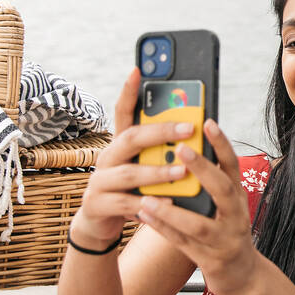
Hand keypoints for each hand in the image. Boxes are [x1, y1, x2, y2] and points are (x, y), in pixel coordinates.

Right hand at [68, 69, 193, 250]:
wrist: (102, 224)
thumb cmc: (132, 190)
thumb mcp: (145, 168)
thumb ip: (161, 152)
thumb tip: (196, 130)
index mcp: (120, 144)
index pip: (123, 112)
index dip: (129, 91)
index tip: (138, 70)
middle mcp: (107, 157)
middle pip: (131, 138)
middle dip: (162, 132)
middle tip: (189, 129)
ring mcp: (99, 181)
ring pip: (129, 172)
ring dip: (158, 171)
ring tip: (182, 171)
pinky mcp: (98, 205)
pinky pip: (125, 203)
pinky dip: (148, 203)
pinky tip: (169, 203)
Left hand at [137, 120, 262, 294]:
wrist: (243, 274)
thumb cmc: (227, 232)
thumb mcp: (226, 206)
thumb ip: (210, 184)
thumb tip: (183, 151)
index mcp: (239, 197)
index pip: (233, 166)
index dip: (222, 144)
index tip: (207, 122)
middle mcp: (237, 216)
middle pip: (223, 190)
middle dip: (203, 169)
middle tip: (182, 150)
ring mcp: (226, 240)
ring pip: (200, 224)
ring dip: (173, 211)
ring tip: (148, 197)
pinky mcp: (211, 260)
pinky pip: (183, 244)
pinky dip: (164, 230)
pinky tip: (145, 217)